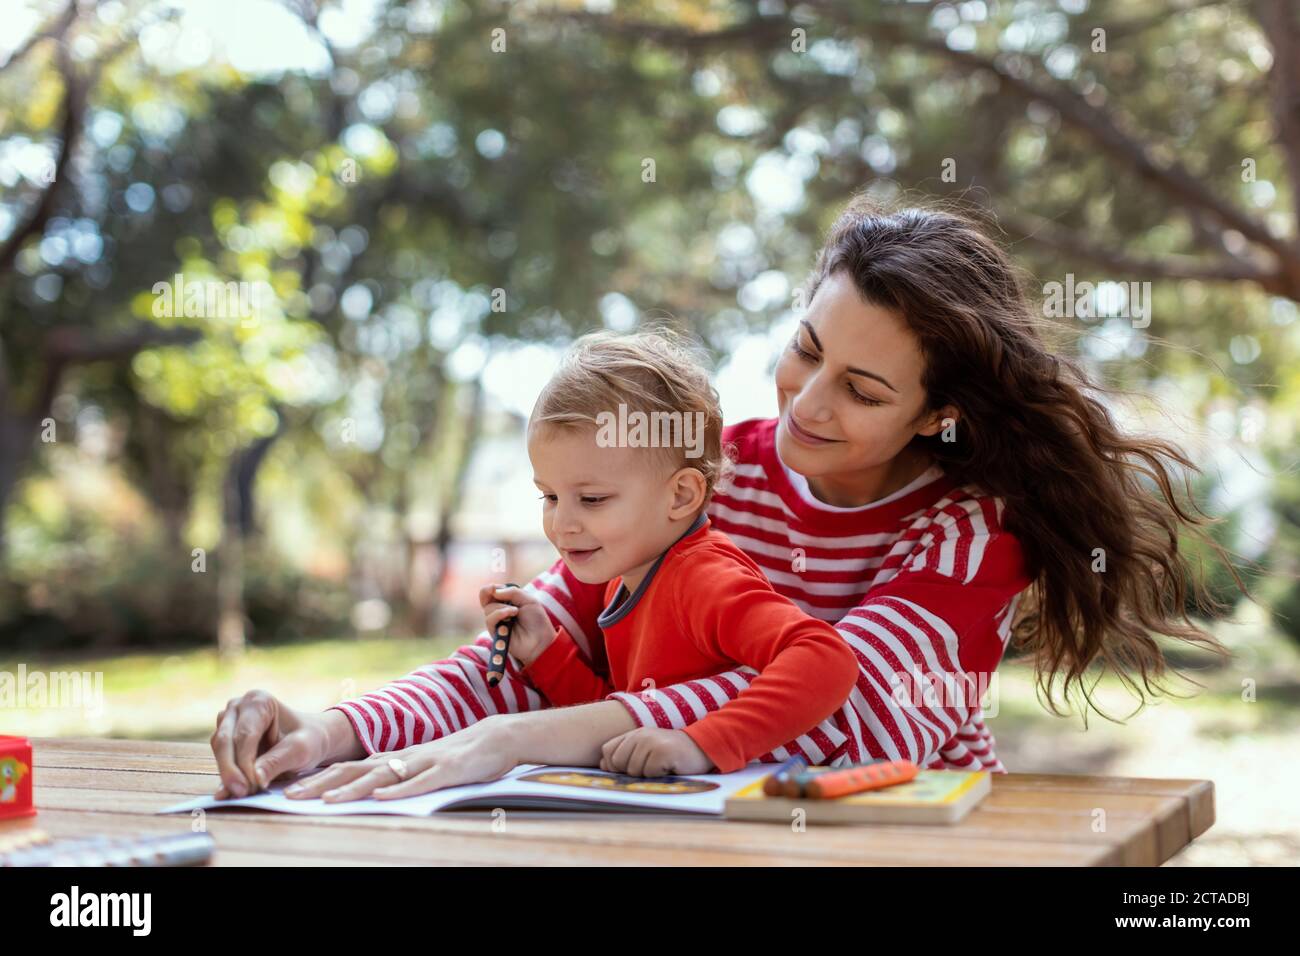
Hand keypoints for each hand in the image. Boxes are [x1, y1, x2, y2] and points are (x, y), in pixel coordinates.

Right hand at [210, 690, 344, 798]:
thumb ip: (277, 761)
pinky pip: (219, 759)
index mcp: (259, 701)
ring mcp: (228, 722)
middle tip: (242, 793)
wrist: (310, 740)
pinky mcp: (225, 740)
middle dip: (232, 770)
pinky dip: (225, 777)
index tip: (253, 785)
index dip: (245, 761)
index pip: (245, 734)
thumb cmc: (309, 739)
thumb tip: (255, 779)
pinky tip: (228, 793)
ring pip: (219, 751)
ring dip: (228, 774)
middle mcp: (238, 707)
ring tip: (243, 794)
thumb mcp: (300, 750)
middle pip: (225, 741)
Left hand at [283, 714, 518, 801]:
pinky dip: (399, 790)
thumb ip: (394, 776)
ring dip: (352, 789)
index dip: (318, 780)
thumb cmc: (457, 756)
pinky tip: (381, 798)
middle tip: (290, 797)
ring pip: (382, 776)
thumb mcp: (419, 766)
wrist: (496, 737)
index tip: (288, 791)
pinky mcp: (446, 770)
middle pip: (355, 771)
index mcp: (393, 758)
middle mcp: (402, 758)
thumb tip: (365, 792)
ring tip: (326, 802)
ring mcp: (423, 762)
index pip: (348, 768)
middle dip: (321, 785)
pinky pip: (420, 782)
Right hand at [479, 583, 556, 667]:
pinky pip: (490, 619)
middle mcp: (499, 610)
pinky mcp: (495, 632)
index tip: (496, 586)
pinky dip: (499, 614)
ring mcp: (497, 621)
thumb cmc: (537, 620)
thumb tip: (494, 591)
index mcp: (507, 601)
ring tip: (515, 611)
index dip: (492, 587)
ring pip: (488, 608)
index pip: (492, 592)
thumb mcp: (528, 600)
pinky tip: (511, 614)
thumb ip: (512, 592)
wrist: (540, 640)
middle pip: (484, 598)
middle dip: (487, 592)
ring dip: (501, 607)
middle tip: (492, 589)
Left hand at [599, 728, 714, 776]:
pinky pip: (649, 773)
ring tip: (661, 766)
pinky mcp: (662, 752)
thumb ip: (625, 755)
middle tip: (650, 767)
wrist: (702, 748)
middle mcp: (640, 735)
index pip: (607, 751)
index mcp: (634, 734)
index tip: (629, 768)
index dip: (613, 765)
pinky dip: (658, 775)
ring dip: (647, 774)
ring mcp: (651, 742)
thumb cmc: (672, 754)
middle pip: (618, 763)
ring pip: (633, 770)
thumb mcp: (646, 751)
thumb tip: (604, 765)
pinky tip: (669, 767)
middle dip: (632, 771)